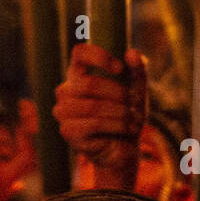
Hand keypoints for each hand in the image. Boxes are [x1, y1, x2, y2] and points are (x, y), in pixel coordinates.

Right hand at [53, 43, 147, 189]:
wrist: (122, 147)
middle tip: (134, 103)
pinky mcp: (68, 131)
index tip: (119, 68)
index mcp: (78, 74)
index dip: (99, 56)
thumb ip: (137, 71)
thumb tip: (132, 53)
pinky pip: (94, 124)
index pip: (79, 53)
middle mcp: (65, 90)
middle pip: (89, 84)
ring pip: (92, 106)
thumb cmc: (125, 115)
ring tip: (133, 120)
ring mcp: (63, 112)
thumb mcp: (136, 91)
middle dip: (118, 94)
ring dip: (120, 113)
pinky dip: (117, 126)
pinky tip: (127, 129)